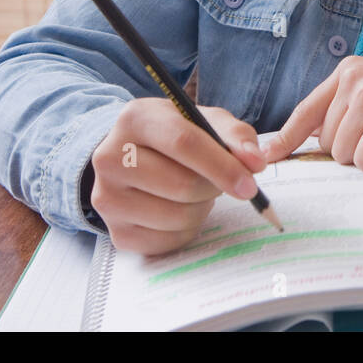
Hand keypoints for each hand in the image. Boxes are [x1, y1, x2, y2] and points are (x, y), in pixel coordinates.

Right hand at [89, 98, 264, 255]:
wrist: (131, 158)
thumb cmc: (175, 136)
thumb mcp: (204, 121)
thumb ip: (235, 136)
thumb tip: (255, 163)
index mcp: (136, 119)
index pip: (184, 143)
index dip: (222, 166)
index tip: (250, 184)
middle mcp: (111, 158)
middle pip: (182, 185)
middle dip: (213, 188)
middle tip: (217, 181)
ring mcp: (107, 198)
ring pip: (177, 217)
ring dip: (201, 208)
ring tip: (195, 192)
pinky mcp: (117, 233)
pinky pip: (169, 242)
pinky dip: (187, 229)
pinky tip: (180, 209)